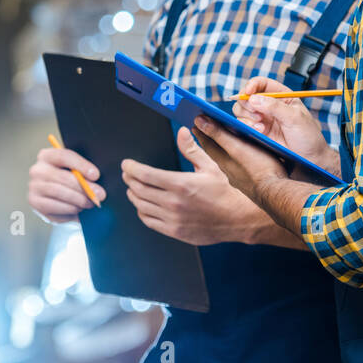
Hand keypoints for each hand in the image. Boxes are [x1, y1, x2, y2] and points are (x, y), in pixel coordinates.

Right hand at [28, 146, 105, 223]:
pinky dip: (69, 208)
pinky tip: (78, 208)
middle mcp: (38, 169)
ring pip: (59, 192)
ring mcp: (34, 186)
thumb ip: (82, 172)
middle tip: (99, 194)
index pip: (64, 156)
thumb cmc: (69, 181)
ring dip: (78, 199)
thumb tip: (94, 179)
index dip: (81, 165)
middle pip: (63, 176)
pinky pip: (54, 205)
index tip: (96, 175)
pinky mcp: (34, 202)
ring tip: (90, 202)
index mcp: (47, 155)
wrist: (56, 199)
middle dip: (84, 187)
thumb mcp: (75, 172)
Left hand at [119, 126, 269, 245]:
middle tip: (127, 174)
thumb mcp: (210, 166)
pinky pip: (149, 220)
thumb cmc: (224, 191)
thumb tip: (182, 132)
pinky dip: (141, 211)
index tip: (126, 164)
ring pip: (141, 205)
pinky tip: (144, 205)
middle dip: (129, 179)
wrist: (236, 219)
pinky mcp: (174, 231)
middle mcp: (173, 202)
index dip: (131, 168)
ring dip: (133, 195)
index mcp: (181, 184)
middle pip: (139, 189)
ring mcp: (172, 219)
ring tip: (133, 188)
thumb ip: (192, 150)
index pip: (145, 175)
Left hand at [191, 114, 292, 205]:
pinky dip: (237, 163)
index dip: (201, 133)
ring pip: (228, 163)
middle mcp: (229, 171)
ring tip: (223, 145)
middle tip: (203, 132)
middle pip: (216, 154)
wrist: (276, 195)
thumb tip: (199, 121)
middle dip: (210, 141)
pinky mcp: (251, 185)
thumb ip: (218, 135)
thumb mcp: (237, 148)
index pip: (208, 144)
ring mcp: (240, 179)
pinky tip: (243, 164)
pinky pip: (240, 171)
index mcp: (224, 161)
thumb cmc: (259, 169)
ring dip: (224, 153)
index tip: (194, 123)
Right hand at [232, 76, 338, 174]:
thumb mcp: (294, 118)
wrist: (309, 157)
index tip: (248, 92)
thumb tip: (253, 98)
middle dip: (247, 103)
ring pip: (241, 110)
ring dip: (247, 117)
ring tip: (261, 127)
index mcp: (281, 95)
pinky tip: (260, 132)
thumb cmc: (308, 135)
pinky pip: (243, 124)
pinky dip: (247, 126)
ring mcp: (262, 118)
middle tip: (257, 114)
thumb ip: (275, 106)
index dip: (252, 85)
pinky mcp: (257, 131)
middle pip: (247, 96)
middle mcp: (268, 105)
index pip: (261, 83)